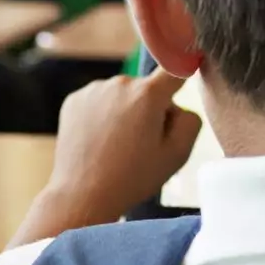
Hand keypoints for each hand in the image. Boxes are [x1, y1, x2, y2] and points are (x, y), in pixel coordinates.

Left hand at [37, 69, 201, 227]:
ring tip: (116, 147)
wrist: (82, 195)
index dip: (183, 71)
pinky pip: (98, 101)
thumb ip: (190, 120)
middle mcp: (120, 82)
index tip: (186, 72)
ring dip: (123, 112)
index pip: (174, 69)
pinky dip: (101, 116)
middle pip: (146, 89)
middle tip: (142, 143)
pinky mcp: (74, 99)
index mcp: (148, 94)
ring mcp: (93, 89)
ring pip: (120, 96)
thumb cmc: (133, 178)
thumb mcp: (177, 155)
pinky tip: (99, 142)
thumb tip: (177, 106)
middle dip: (149, 109)